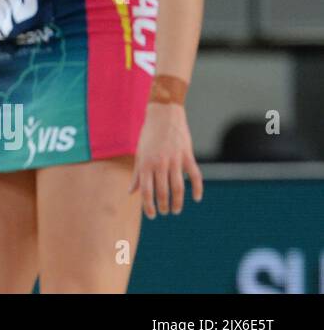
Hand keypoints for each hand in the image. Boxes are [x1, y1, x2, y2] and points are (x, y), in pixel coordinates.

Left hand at [131, 102, 203, 218]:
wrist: (163, 113)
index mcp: (145, 163)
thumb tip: (131, 192)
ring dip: (178, 202)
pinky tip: (196, 198)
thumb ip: (137, 174)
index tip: (152, 215)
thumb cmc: (149, 134)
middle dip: (163, 206)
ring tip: (176, 210)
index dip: (148, 206)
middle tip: (166, 212)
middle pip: (162, 192)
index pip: (146, 192)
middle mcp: (159, 163)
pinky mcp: (188, 155)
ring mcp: (175, 160)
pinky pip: (195, 176)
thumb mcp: (140, 153)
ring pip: (178, 188)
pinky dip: (197, 189)